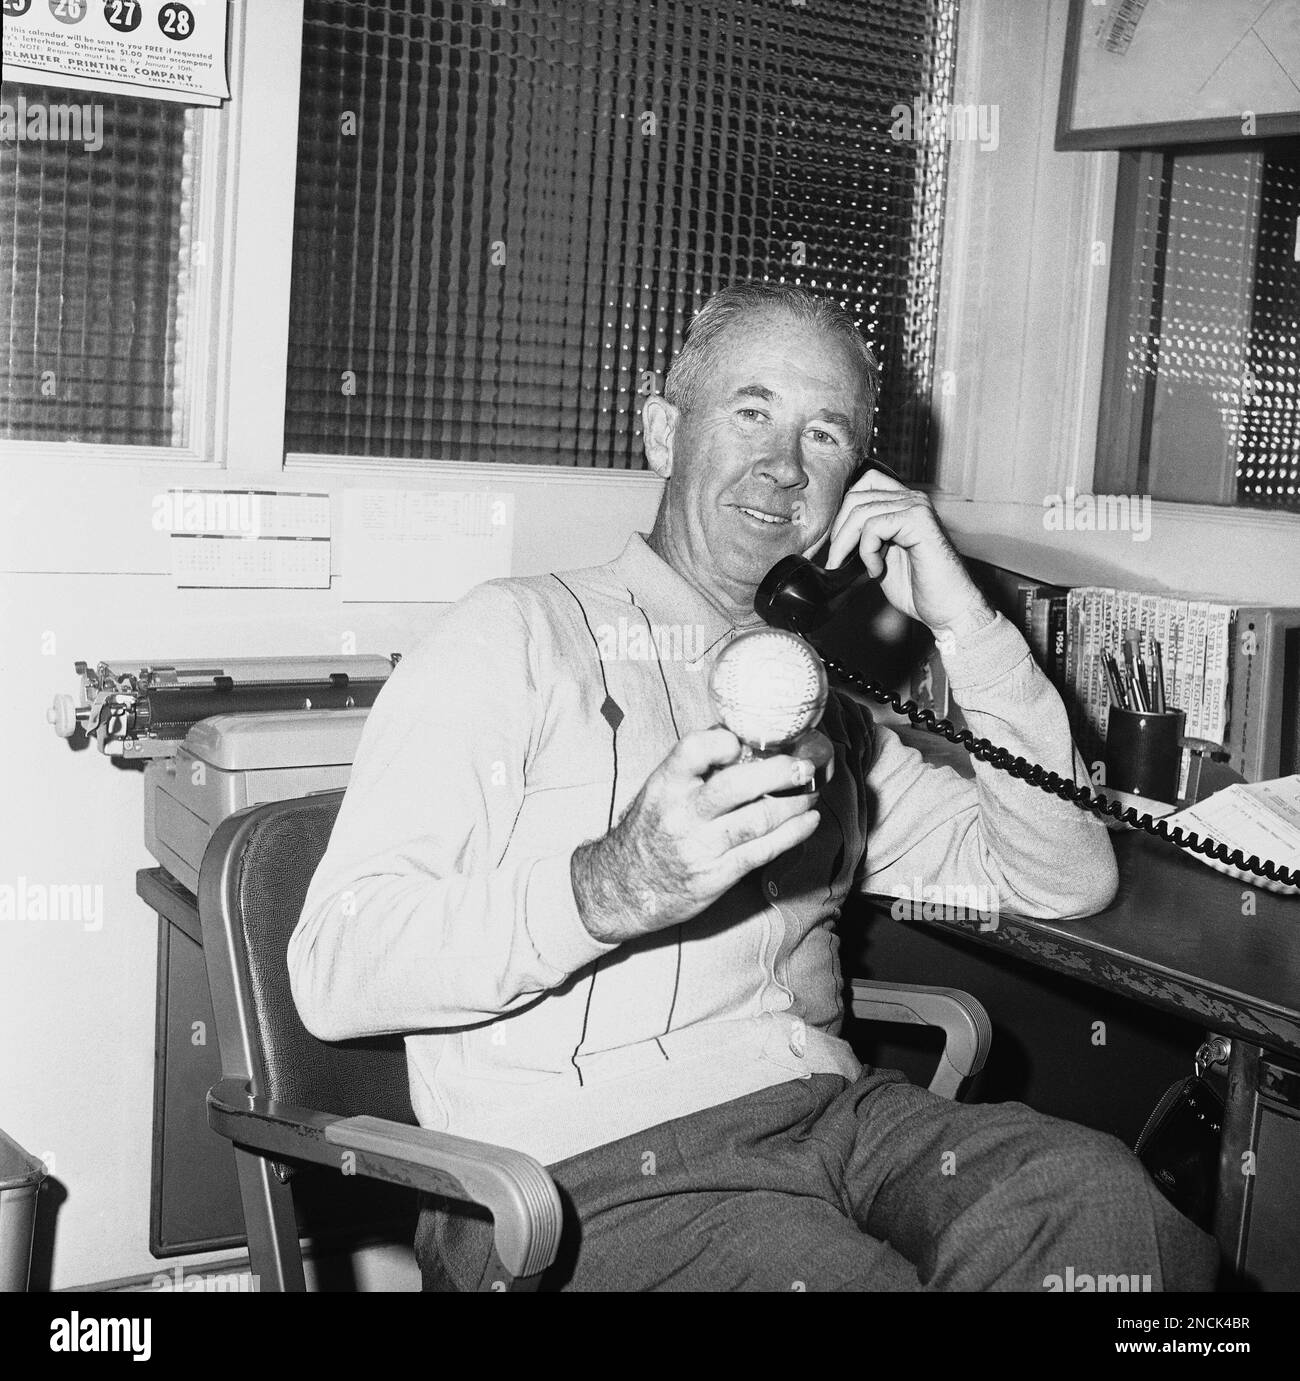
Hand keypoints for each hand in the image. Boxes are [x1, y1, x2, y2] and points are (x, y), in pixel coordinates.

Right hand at [571, 727, 821, 943]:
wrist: (624, 887)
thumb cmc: (649, 831)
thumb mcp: (659, 791)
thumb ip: (694, 767)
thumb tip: (740, 735)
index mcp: (665, 785)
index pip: (692, 751)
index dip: (721, 742)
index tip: (742, 741)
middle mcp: (682, 814)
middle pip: (735, 786)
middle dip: (778, 772)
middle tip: (804, 764)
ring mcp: (700, 847)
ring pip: (757, 819)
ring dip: (794, 803)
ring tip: (812, 790)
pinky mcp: (717, 875)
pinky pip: (762, 851)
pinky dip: (792, 834)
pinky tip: (808, 820)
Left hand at [823, 469, 990, 633]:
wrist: (949, 609)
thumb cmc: (919, 589)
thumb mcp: (881, 559)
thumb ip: (863, 540)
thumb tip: (832, 536)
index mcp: (903, 504)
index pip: (862, 485)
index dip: (842, 513)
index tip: (836, 545)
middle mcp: (911, 498)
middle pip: (856, 495)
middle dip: (838, 531)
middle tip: (836, 560)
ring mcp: (917, 506)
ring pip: (861, 511)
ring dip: (847, 544)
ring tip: (858, 569)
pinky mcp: (919, 520)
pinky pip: (874, 526)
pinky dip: (867, 552)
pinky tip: (878, 571)